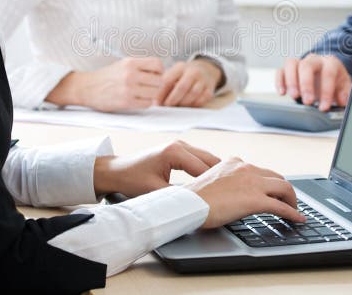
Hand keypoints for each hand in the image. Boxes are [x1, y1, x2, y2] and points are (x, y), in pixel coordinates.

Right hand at [46, 57, 163, 111]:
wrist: (87, 88)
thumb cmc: (106, 77)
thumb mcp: (122, 65)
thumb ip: (140, 67)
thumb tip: (159, 73)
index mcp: (130, 63)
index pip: (157, 64)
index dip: (159, 71)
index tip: (155, 75)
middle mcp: (130, 74)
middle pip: (158, 80)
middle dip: (156, 85)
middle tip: (149, 87)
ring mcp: (128, 88)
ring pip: (154, 93)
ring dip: (151, 95)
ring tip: (143, 93)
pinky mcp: (126, 102)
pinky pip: (147, 103)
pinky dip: (145, 103)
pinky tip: (138, 99)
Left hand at [93, 140, 220, 197]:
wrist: (116, 170)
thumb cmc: (131, 179)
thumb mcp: (155, 192)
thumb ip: (177, 197)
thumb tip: (197, 206)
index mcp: (175, 152)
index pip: (204, 169)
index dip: (217, 184)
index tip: (229, 197)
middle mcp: (180, 145)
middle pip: (211, 160)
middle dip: (222, 177)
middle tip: (234, 193)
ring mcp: (181, 145)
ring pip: (207, 159)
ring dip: (216, 173)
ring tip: (228, 189)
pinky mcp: (179, 149)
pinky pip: (200, 159)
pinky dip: (208, 170)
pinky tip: (215, 183)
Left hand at [156, 59, 221, 107]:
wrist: (206, 70)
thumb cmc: (185, 75)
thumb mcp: (174, 73)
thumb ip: (165, 84)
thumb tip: (156, 101)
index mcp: (181, 67)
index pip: (168, 79)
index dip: (161, 92)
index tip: (156, 102)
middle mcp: (193, 72)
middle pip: (181, 87)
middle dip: (172, 99)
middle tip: (166, 106)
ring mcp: (203, 81)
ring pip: (192, 95)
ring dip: (182, 103)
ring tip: (175, 107)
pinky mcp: (209, 90)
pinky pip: (200, 100)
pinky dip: (192, 105)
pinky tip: (186, 106)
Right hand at [185, 158, 305, 227]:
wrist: (188, 204)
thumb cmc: (194, 198)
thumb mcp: (213, 180)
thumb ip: (227, 182)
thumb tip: (235, 193)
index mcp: (234, 162)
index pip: (260, 170)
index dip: (269, 182)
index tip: (273, 191)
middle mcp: (246, 168)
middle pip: (276, 176)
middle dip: (284, 189)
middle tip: (287, 201)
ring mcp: (252, 182)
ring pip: (283, 187)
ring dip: (291, 200)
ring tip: (294, 210)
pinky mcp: (255, 199)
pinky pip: (280, 206)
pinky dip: (292, 212)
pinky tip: (297, 219)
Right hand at [275, 54, 350, 110]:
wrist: (327, 72)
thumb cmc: (335, 80)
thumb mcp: (344, 86)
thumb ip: (345, 93)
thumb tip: (342, 100)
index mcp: (330, 62)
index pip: (328, 73)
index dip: (326, 91)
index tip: (324, 107)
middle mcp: (314, 59)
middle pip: (307, 66)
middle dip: (306, 85)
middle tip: (308, 101)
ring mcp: (300, 62)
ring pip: (291, 64)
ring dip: (291, 81)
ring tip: (294, 96)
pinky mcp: (289, 69)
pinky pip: (280, 71)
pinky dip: (280, 81)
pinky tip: (282, 93)